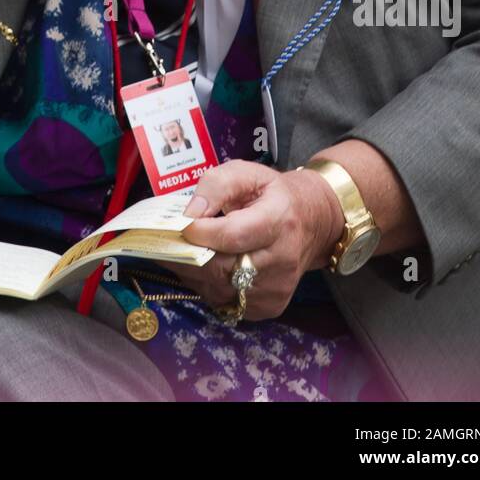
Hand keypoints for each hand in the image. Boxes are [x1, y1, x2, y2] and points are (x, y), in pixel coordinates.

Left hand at [154, 160, 344, 320]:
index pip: (234, 235)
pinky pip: (226, 301)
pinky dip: (207, 286)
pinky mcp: (270, 306)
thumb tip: (190, 214)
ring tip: (181, 253)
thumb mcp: (247, 173)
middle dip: (189, 256)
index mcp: (279, 220)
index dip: (202, 233)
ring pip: (219, 289)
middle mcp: (283, 259)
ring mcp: (277, 288)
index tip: (181, 224)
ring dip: (194, 273)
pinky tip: (203, 268)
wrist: (311, 223)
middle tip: (168, 242)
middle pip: (222, 267)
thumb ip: (216, 185)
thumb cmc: (272, 194)